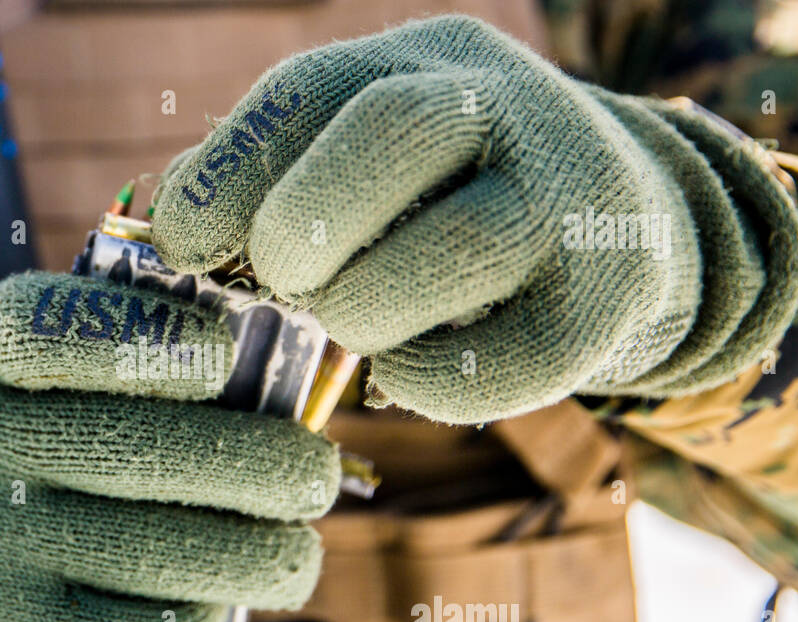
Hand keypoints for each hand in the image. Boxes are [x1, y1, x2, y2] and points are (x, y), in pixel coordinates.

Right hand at [0, 272, 339, 621]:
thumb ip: (94, 344)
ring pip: (152, 550)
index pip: (58, 328)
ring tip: (296, 548)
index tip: (228, 356)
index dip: (160, 338)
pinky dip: (200, 617)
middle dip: (259, 467)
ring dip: (258, 554)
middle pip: (136, 452)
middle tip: (313, 475)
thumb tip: (260, 372)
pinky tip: (222, 597)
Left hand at [152, 15, 797, 423]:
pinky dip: (424, 382)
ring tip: (346, 322)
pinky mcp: (608, 307)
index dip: (229, 168)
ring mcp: (577, 202)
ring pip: (456, 248)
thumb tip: (173, 228)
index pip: (315, 88)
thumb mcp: (374, 154)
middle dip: (303, 222)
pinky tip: (399, 369)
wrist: (624, 233)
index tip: (181, 242)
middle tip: (281, 280)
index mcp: (435, 62)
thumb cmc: (453, 200)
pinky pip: (502, 364)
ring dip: (364, 309)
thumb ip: (280, 173)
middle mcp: (516, 108)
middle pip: (394, 132)